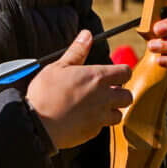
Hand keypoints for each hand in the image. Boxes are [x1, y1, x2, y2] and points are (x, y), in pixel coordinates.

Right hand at [27, 30, 131, 149]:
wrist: (38, 124)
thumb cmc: (46, 93)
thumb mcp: (58, 67)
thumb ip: (76, 52)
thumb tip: (87, 35)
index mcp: (97, 77)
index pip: (125, 72)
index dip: (121, 72)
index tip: (113, 74)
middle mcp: (104, 97)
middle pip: (128, 96)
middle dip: (120, 93)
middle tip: (106, 92)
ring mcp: (100, 117)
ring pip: (119, 115)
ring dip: (112, 110)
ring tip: (97, 107)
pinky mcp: (93, 132)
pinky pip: (102, 127)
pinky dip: (97, 123)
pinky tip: (84, 119)